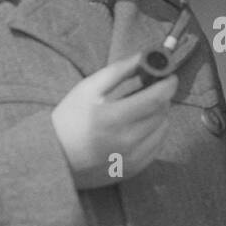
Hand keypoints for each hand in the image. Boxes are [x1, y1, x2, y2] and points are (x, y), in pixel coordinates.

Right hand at [50, 54, 177, 189]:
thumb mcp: (88, 89)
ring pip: (162, 129)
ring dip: (158, 114)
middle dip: (161, 97)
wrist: (55, 158)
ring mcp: (132, 158)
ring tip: (139, 109)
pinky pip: (156, 146)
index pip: (155, 99)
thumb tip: (144, 56)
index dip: (168, 85)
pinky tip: (138, 127)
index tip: (170, 76)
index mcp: (113, 118)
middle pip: (161, 113)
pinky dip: (154, 132)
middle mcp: (126, 141)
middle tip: (150, 89)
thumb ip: (118, 71)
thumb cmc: (69, 119)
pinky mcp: (134, 169)